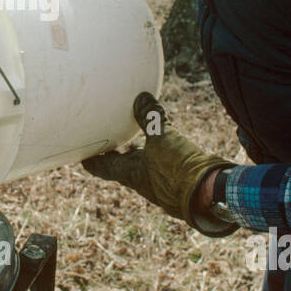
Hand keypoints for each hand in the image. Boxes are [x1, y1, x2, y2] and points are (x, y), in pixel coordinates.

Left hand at [82, 92, 238, 236]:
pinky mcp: (178, 187)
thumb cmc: (179, 169)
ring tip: (139, 142)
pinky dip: (159, 161)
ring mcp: (160, 188)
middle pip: (122, 169)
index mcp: (131, 174)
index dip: (92, 161)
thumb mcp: (163, 137)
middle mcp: (143, 183)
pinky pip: (162, 172)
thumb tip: (141, 97)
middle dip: (116, 155)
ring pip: (143, 170)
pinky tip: (169, 151)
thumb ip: (151, 117)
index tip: (82, 156)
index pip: (103, 168)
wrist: (209, 193)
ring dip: (139, 157)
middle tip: (110, 143)